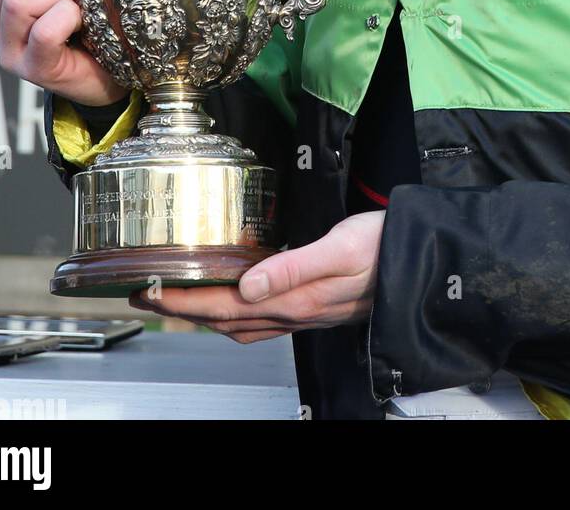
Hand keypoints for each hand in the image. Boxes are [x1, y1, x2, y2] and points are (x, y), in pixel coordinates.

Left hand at [128, 212, 385, 342]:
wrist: (421, 261)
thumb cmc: (383, 248)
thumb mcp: (339, 247)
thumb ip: (293, 267)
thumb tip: (247, 283)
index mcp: (294, 299)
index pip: (224, 305)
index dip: (183, 301)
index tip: (151, 290)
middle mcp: (293, 312)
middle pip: (224, 319)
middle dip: (182, 309)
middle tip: (148, 294)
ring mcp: (302, 313)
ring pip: (240, 323)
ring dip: (204, 313)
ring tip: (178, 298)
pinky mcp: (312, 306)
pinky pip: (260, 318)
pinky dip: (234, 312)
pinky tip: (233, 299)